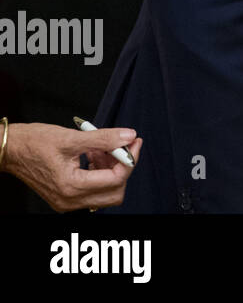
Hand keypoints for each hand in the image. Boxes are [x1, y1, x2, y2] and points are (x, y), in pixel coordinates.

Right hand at [3, 122, 141, 211]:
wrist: (9, 150)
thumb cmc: (33, 143)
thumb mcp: (72, 137)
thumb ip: (104, 138)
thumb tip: (129, 136)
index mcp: (71, 186)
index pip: (116, 179)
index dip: (129, 159)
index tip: (134, 141)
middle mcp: (69, 200)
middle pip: (115, 192)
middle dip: (123, 167)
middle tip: (123, 145)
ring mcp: (67, 201)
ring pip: (106, 193)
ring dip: (111, 170)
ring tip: (104, 147)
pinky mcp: (65, 196)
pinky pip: (93, 190)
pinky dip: (100, 173)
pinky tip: (94, 154)